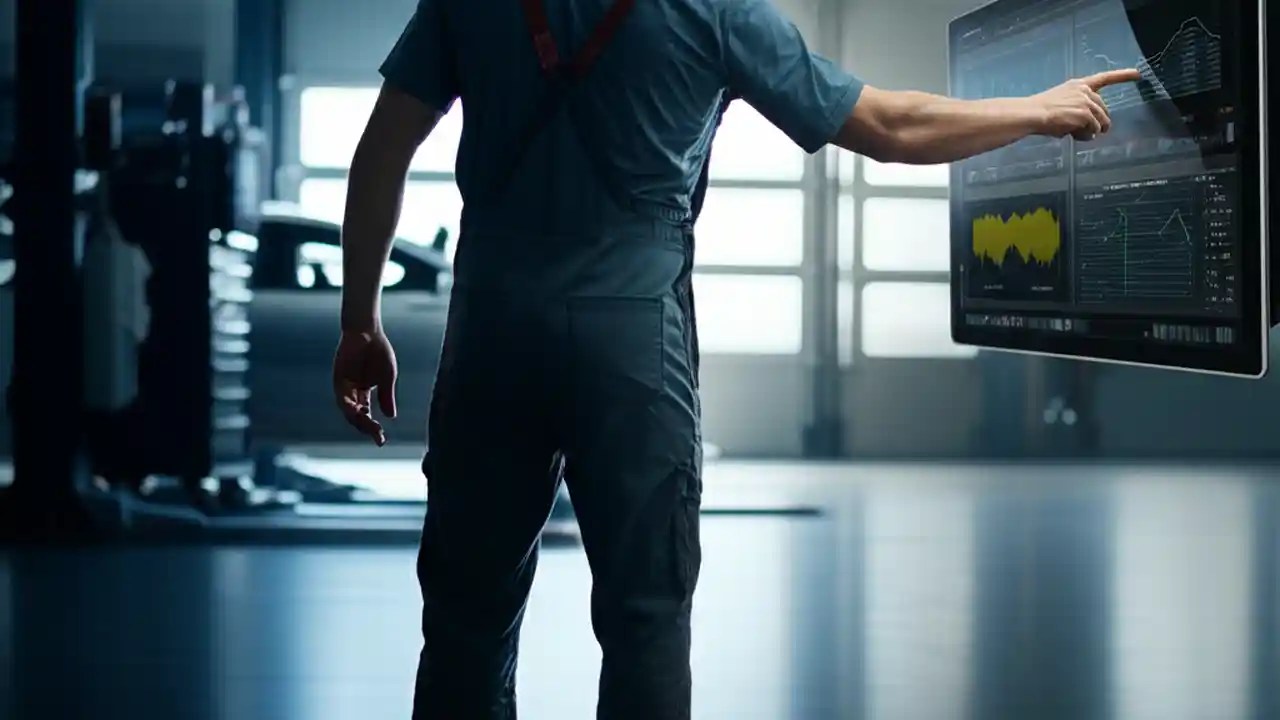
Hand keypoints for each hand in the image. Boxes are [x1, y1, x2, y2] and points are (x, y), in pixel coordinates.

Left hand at [332, 329, 397, 445]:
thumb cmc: (378, 351)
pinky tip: (358, 413)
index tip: (381, 441)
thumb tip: (391, 417)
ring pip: (348, 411)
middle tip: (378, 436)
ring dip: (358, 420)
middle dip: (367, 428)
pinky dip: (349, 407)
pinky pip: (342, 398)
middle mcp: (352, 392)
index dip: (373, 429)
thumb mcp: (387, 377)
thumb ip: (387, 396)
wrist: (367, 332)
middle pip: (357, 416)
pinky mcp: (338, 379)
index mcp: (364, 392)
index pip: (367, 416)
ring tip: (370, 427)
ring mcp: (344, 386)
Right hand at [1029, 69, 1142, 140]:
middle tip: (1092, 132)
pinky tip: (1073, 134)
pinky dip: (1085, 136)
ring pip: (1101, 121)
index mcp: (1079, 85)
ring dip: (1092, 131)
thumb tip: (1089, 131)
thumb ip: (1077, 111)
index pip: (1105, 78)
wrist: (1032, 114)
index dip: (1122, 76)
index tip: (1137, 74)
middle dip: (1100, 122)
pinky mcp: (1086, 114)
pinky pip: (1093, 130)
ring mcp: (1086, 102)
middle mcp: (1085, 91)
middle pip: (1103, 109)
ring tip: (1077, 134)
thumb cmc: (1040, 112)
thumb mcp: (1062, 105)